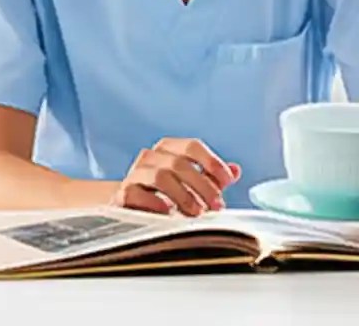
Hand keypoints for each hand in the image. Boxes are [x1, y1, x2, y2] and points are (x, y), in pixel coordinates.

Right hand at [110, 138, 240, 216]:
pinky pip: (137, 193)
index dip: (212, 162)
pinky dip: (155, 203)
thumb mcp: (193, 182)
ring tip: (197, 212)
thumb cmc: (167, 191)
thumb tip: (236, 170)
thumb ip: (213, 176)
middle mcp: (151, 156)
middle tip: (216, 205)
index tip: (228, 181)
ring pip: (160, 177)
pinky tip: (168, 212)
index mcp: (169, 147)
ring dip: (183, 195)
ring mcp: (135, 173)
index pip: (192, 146)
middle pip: (179, 164)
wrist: (132, 205)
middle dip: (202, 185)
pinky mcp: (123, 193)